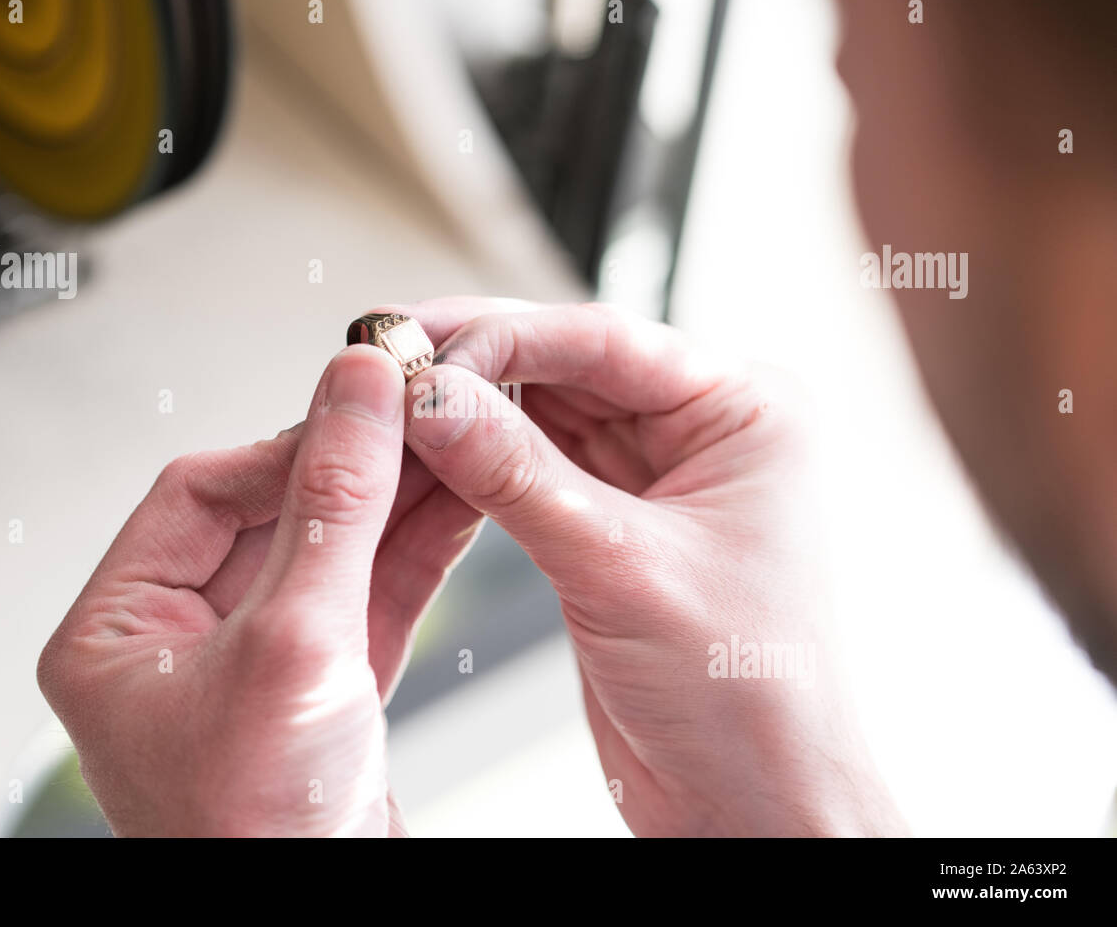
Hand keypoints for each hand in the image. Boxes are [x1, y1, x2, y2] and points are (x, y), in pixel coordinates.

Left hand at [37, 346, 481, 835]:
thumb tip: (354, 390)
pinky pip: (364, 600)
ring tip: (455, 446)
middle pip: (273, 516)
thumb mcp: (295, 643)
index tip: (360, 402)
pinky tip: (457, 507)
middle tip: (419, 412)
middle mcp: (179, 646)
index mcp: (119, 634)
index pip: (200, 493)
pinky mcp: (320, 691)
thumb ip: (332, 507)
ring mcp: (254, 668)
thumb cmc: (260, 834)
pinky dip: (412, 556)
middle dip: (355, 470)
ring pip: (329, 554)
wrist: (320, 926)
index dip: (287, 444)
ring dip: (394, 504)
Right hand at [395, 297, 904, 835]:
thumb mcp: (620, 568)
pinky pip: (532, 468)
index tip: (420, 347)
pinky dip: (476, 461)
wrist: (747, 801)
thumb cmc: (745, 697)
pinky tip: (427, 450)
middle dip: (476, 361)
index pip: (606, 341)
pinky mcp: (610, 523)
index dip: (503, 336)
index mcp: (743, 412)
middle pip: (568, 365)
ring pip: (543, 413)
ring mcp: (654, 476)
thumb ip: (518, 476)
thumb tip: (434, 398)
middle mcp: (700, 431)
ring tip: (392, 399)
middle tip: (388, 354)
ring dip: (468, 407)